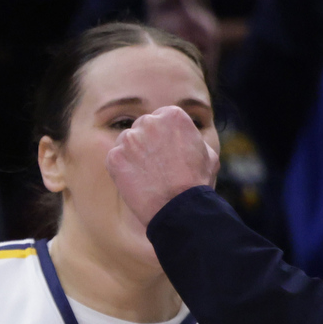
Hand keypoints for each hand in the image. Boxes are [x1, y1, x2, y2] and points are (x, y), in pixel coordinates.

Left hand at [106, 104, 218, 224]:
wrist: (179, 208)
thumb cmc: (196, 183)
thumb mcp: (208, 154)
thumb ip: (191, 139)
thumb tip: (184, 137)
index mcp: (173, 115)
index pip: (160, 118)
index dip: (163, 136)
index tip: (165, 151)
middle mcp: (149, 121)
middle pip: (141, 128)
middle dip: (146, 143)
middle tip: (154, 165)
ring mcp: (129, 139)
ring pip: (126, 142)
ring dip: (132, 155)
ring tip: (146, 176)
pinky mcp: (114, 157)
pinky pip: (115, 159)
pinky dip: (122, 170)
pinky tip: (135, 183)